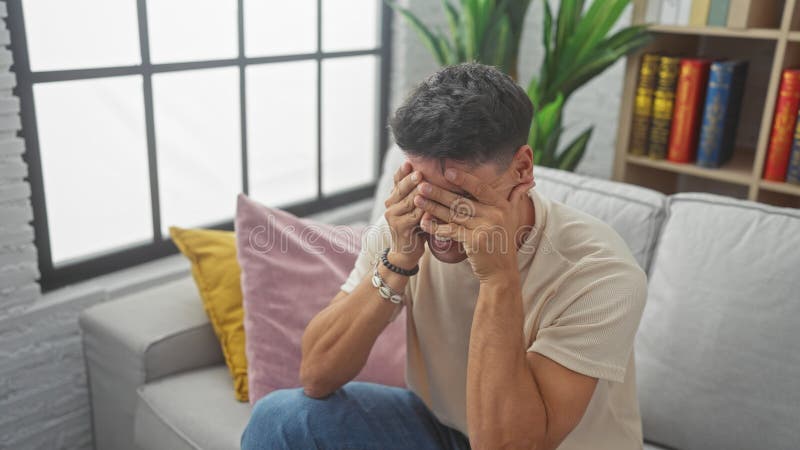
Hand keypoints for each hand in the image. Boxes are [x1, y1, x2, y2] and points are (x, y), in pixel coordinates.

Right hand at [383, 161, 425, 268]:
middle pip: (401, 189)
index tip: (409, 162)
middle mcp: (390, 206)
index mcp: (393, 198)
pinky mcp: (401, 227)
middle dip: (410, 180)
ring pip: (408, 201)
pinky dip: (423, 210)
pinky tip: (430, 205)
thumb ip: (416, 194)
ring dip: (418, 193)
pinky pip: (415, 216)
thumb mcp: (413, 209)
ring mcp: (393, 217)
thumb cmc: (414, 227)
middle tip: (419, 172)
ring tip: (425, 184)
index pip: (396, 181)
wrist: (405, 252)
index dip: (402, 172)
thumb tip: (428, 173)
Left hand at [414, 168, 532, 282]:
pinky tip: (424, 221)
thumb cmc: (501, 242)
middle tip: (421, 184)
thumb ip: (515, 198)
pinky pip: (450, 230)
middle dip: (439, 192)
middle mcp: (495, 214)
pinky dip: (436, 226)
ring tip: (417, 199)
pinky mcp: (474, 241)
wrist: (502, 271)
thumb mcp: (511, 218)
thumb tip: (527, 180)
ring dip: (432, 206)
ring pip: (453, 214)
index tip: (446, 170)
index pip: (480, 187)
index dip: (463, 178)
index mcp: (502, 205)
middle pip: (461, 200)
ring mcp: (484, 228)